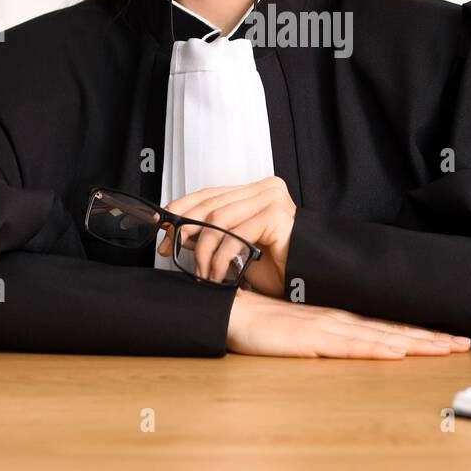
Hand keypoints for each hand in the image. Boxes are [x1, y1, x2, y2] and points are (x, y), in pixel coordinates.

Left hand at [159, 176, 295, 296]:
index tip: (162, 225)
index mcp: (256, 191)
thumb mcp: (236, 248)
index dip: (182, 207)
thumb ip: (212, 235)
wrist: (308, 281)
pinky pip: (234, 235)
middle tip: (169, 250)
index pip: (210, 194)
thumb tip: (179, 232)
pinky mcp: (275, 215)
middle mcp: (265, 189)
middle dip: (184, 229)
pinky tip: (217, 275)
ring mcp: (272, 199)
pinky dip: (219, 258)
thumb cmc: (278, 267)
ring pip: (217, 219)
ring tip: (201, 272)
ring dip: (203, 250)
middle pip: (210, 204)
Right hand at [226, 289, 470, 358]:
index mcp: (340, 320)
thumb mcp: (304, 332)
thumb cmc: (263, 323)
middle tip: (463, 343)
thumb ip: (328, 336)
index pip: (388, 327)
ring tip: (445, 347)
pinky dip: (376, 348)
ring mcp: (328, 329)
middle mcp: (340, 322)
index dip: (419, 333)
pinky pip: (350, 346)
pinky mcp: (311, 340)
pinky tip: (395, 351)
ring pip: (381, 337)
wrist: (232, 312)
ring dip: (415, 343)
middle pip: (394, 331)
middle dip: (430, 338)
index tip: (448, 338)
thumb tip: (356, 344)